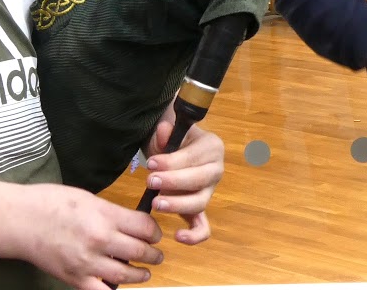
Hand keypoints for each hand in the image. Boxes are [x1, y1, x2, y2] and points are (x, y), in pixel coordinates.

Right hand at [4, 183, 163, 289]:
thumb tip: (130, 223)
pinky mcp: (75, 278)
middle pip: (140, 251)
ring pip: (126, 275)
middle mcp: (100, 240)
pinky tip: (118, 285)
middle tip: (155, 254)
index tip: (155, 234)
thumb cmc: (50, 203)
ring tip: (143, 272)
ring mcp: (88, 262)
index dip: (155, 232)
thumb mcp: (88, 198)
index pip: (145, 227)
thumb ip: (112, 213)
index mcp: (105, 216)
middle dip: (153, 254)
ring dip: (140, 274)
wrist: (21, 220)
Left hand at [143, 105, 225, 244]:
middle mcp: (216, 170)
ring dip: (178, 205)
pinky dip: (194, 235)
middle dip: (174, 182)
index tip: (150, 164)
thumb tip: (163, 131)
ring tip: (156, 203)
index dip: (172, 162)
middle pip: (199, 180)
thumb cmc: (171, 140)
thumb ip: (164, 131)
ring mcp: (209, 192)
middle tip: (151, 181)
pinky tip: (178, 237)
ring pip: (199, 203)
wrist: (173, 149)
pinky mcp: (200, 209)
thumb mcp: (166, 131)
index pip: (193, 157)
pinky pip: (203, 227)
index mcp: (212, 147)